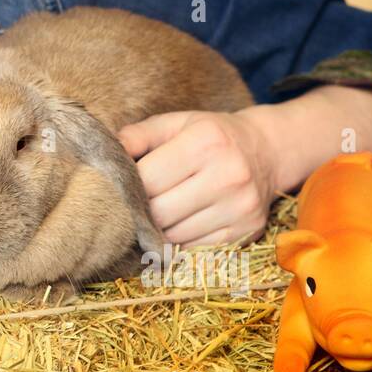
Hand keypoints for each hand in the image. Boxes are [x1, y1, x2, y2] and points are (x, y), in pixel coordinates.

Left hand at [116, 109, 278, 247]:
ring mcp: (240, 206)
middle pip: (160, 213)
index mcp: (205, 142)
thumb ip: (136, 135)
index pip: (148, 180)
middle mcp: (227, 175)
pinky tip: (181, 224)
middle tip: (137, 205)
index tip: (123, 188)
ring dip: (160, 230)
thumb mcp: (174, 123)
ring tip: (159, 213)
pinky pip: (197, 249)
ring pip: (176, 236)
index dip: (128, 188)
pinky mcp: (248, 230)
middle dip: (142, 212)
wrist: (266, 151)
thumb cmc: (209, 135)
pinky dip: (181, 241)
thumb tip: (105, 154)